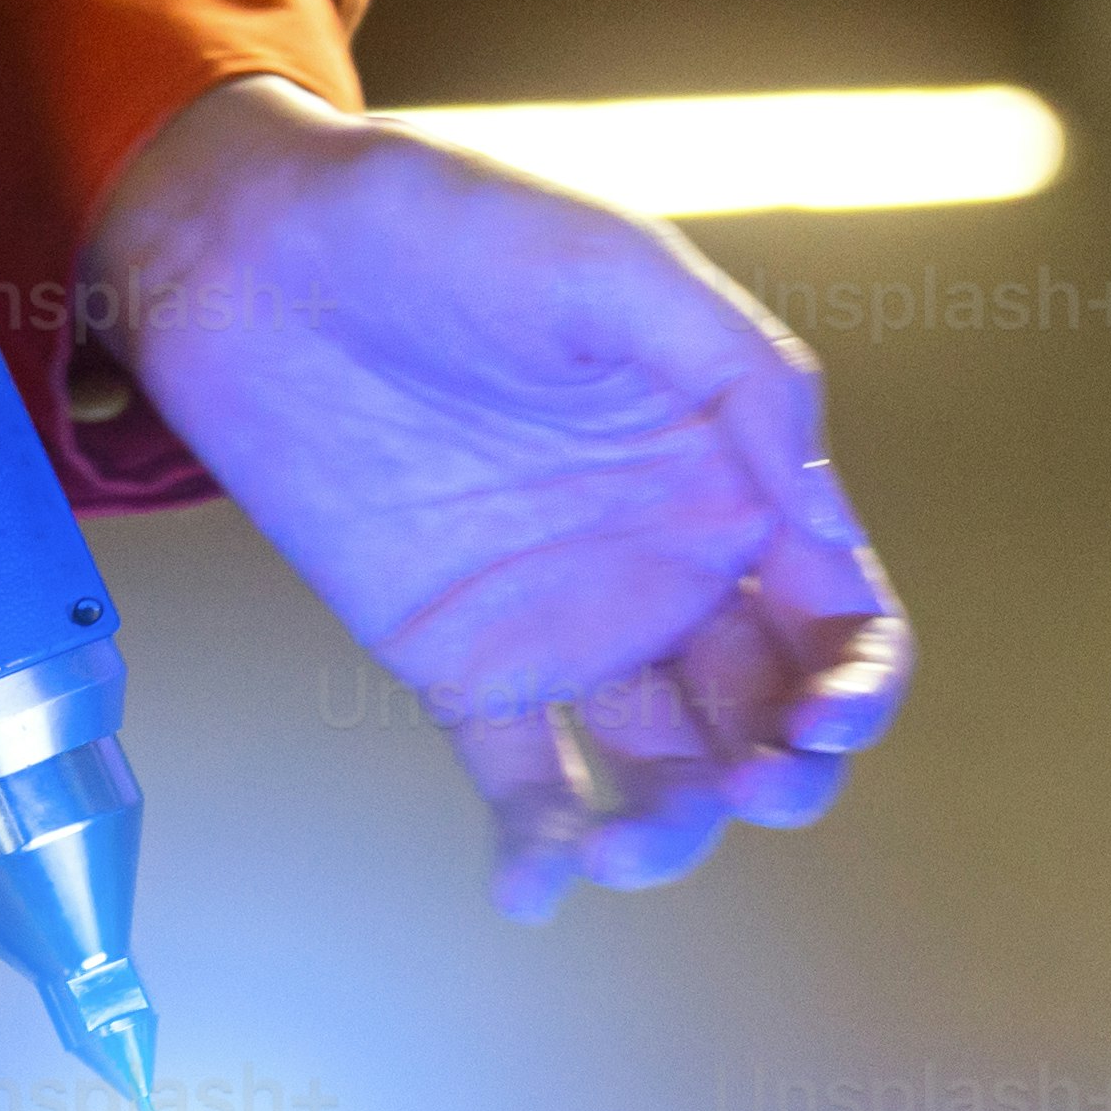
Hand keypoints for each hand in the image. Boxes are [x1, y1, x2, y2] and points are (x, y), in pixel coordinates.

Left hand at [86, 75, 910, 917]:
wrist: (251, 247)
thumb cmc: (437, 224)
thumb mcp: (614, 267)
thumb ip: (742, 376)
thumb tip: (822, 515)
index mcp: (725, 476)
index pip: (839, 610)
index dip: (860, 680)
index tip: (825, 714)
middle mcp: (663, 564)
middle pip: (769, 710)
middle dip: (789, 771)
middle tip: (757, 785)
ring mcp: (565, 619)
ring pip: (662, 766)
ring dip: (675, 827)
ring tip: (632, 845)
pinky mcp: (458, 656)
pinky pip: (520, 775)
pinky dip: (537, 844)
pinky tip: (532, 886)